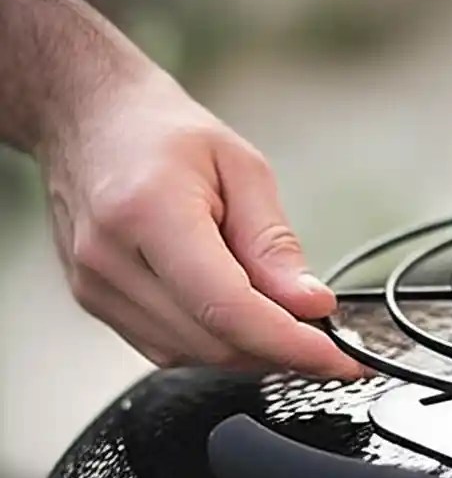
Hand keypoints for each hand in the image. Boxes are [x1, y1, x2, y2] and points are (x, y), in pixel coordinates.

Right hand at [38, 66, 365, 378]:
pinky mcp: (95, 302)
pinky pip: (167, 347)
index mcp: (148, 213)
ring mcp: (95, 287)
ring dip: (248, 348)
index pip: (226, 307)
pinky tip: (238, 312)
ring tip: (281, 311)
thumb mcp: (242, 168)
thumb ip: (275, 243)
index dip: (289, 342)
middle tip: (323, 330)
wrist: (88, 119)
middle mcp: (110, 259)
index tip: (337, 358)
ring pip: (191, 354)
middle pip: (211, 340)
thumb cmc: (163, 132)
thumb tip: (311, 304)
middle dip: (279, 347)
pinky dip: (214, 341)